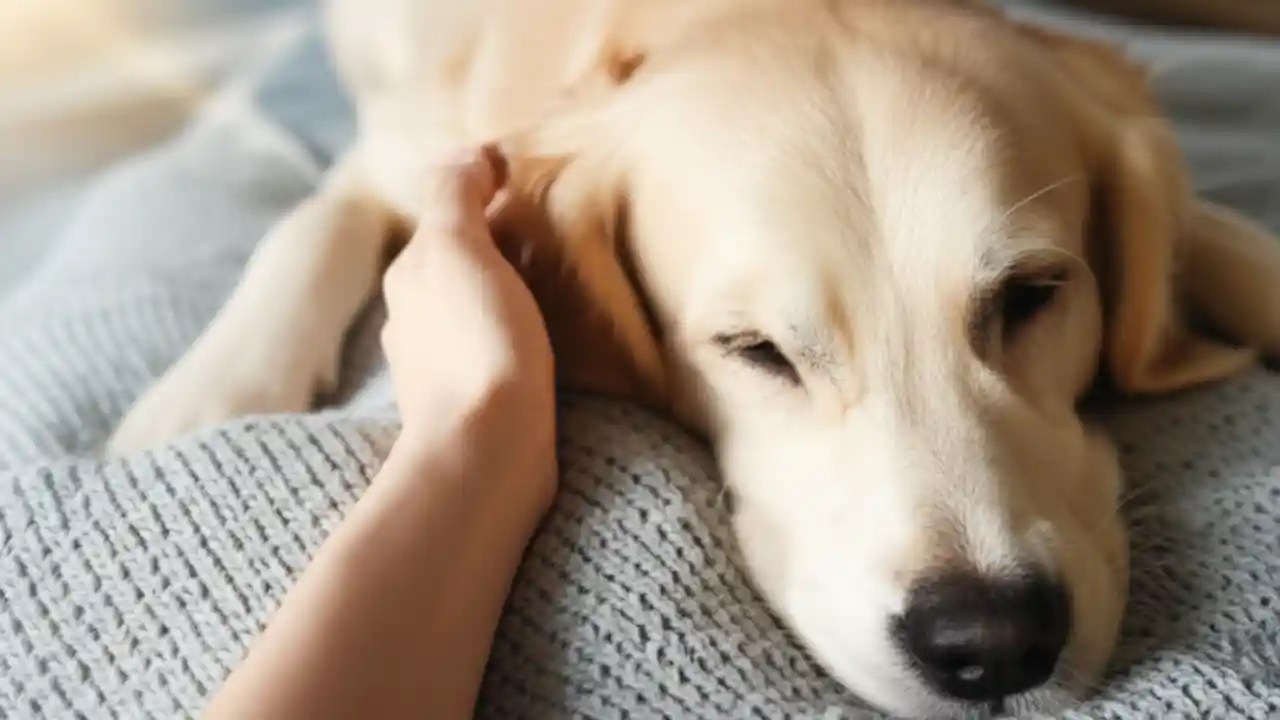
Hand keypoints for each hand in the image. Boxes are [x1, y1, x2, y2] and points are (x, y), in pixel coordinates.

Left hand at [380, 147, 555, 481]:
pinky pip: (495, 349)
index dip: (489, 192)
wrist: (486, 451)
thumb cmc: (477, 343)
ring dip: (511, 291)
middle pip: (462, 262)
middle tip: (556, 232)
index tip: (534, 183)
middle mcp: (415, 318)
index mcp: (411, 275)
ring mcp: (442, 365)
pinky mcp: (474, 403)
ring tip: (560, 285)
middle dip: (501, 244)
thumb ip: (455, 194)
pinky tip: (548, 341)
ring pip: (478, 308)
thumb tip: (464, 153)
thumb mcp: (458, 248)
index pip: (449, 216)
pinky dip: (516, 334)